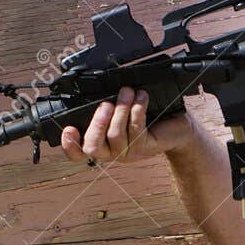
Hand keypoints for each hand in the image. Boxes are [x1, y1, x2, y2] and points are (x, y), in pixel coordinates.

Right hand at [59, 86, 191, 164]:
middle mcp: (111, 152)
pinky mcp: (144, 147)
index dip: (69, 145)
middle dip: (97, 122)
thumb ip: (104, 107)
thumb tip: (93, 92)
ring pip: (115, 134)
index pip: (78, 153)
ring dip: (121, 109)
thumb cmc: (145, 115)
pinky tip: (141, 97)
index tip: (69, 128)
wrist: (175, 127)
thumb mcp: (120, 111)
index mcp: (100, 143)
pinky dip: (137, 110)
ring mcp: (127, 152)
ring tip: (127, 91)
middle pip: (93, 147)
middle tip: (106, 104)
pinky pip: (136, 129)